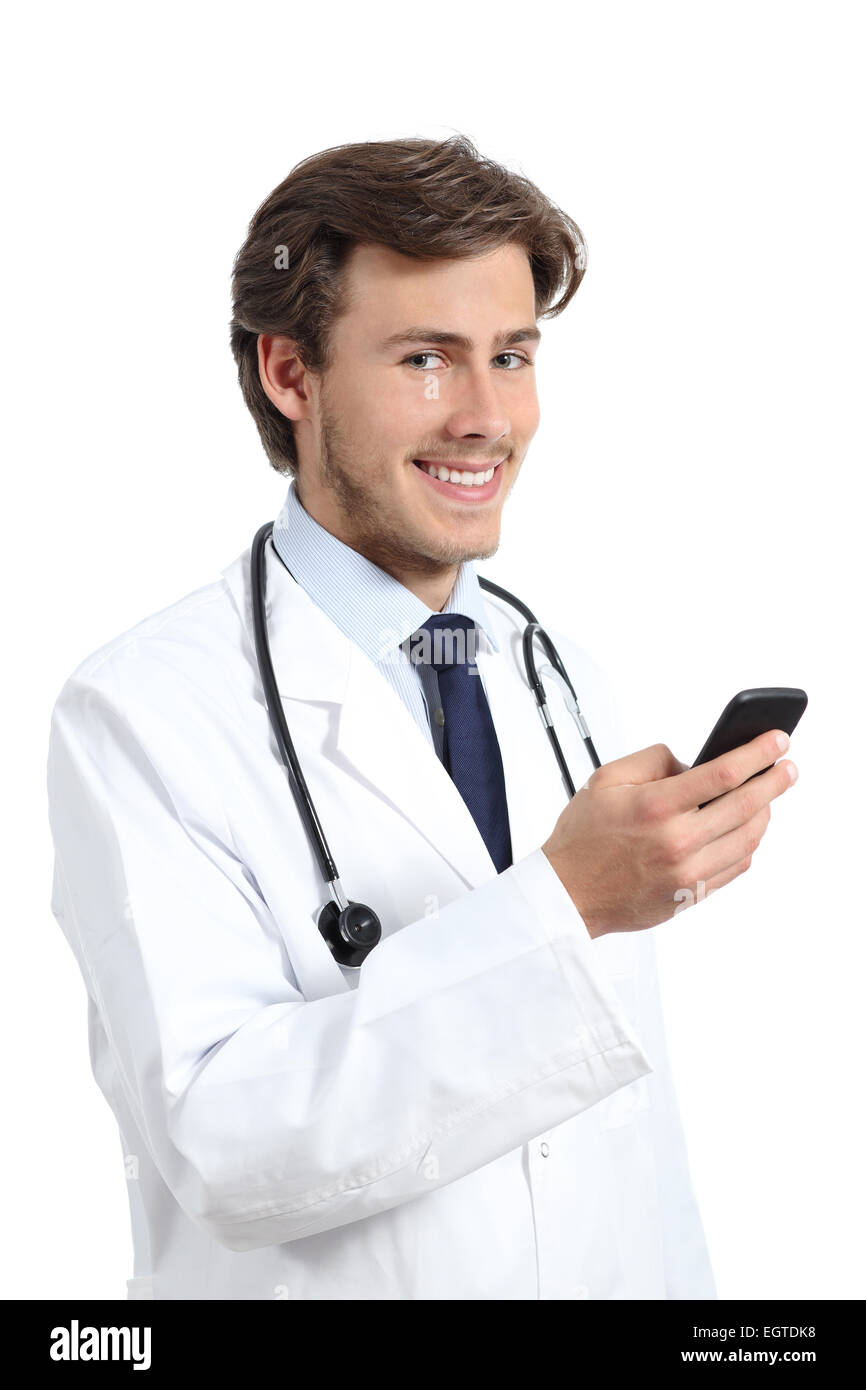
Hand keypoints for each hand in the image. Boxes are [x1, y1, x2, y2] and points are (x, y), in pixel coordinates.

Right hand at [541, 730, 797, 937]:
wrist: (567, 895)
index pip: (723, 773)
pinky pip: (737, 866)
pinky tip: (747, 828)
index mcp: (655, 807)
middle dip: (775, 780)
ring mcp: (688, 873)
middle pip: (747, 805)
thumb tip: (692, 762)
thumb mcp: (605, 780)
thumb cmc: (583, 838)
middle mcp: (677, 841)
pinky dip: (749, 843)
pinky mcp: (691, 894)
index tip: (777, 740)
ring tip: (768, 796)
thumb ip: (653, 760)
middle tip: (787, 767)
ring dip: (765, 812)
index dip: (757, 753)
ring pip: (748, 838)